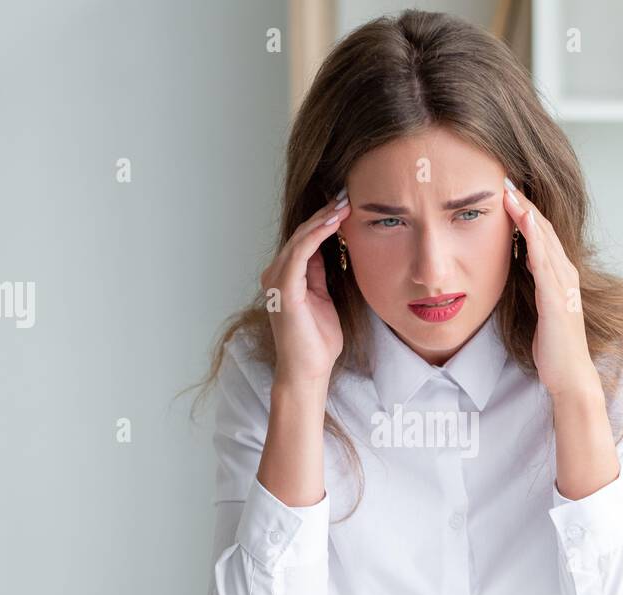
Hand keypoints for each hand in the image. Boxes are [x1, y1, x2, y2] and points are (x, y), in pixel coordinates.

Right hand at [260, 188, 350, 386]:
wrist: (308, 370)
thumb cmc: (317, 341)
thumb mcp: (323, 298)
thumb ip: (320, 273)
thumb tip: (327, 249)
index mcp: (286, 276)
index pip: (305, 240)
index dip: (324, 221)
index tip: (346, 205)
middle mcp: (276, 274)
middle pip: (301, 234)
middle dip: (325, 213)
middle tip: (346, 195)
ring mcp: (277, 281)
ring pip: (300, 239)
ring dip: (323, 219)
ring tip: (344, 204)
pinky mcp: (284, 289)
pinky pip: (301, 253)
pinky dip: (317, 235)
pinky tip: (334, 223)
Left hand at [502, 178, 598, 397]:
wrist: (570, 375)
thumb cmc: (554, 348)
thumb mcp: (541, 309)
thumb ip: (534, 286)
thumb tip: (521, 267)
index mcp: (559, 276)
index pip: (541, 236)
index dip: (525, 213)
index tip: (506, 193)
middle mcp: (564, 273)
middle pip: (543, 229)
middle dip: (524, 203)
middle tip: (506, 179)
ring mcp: (562, 283)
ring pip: (544, 238)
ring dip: (527, 212)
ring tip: (510, 190)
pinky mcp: (556, 296)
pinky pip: (543, 260)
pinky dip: (534, 237)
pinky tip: (524, 219)